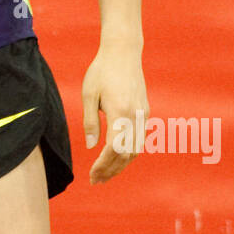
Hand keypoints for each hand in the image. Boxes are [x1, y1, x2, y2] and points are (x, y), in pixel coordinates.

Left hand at [83, 41, 148, 184]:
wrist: (123, 52)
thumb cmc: (101, 71)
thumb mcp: (89, 94)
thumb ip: (90, 122)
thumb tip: (90, 147)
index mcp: (120, 112)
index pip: (113, 149)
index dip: (103, 166)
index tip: (92, 176)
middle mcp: (135, 116)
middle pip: (126, 154)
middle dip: (112, 170)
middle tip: (96, 181)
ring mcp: (143, 114)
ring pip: (136, 149)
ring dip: (121, 165)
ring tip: (105, 174)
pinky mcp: (145, 111)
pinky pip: (139, 139)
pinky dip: (129, 153)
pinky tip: (116, 157)